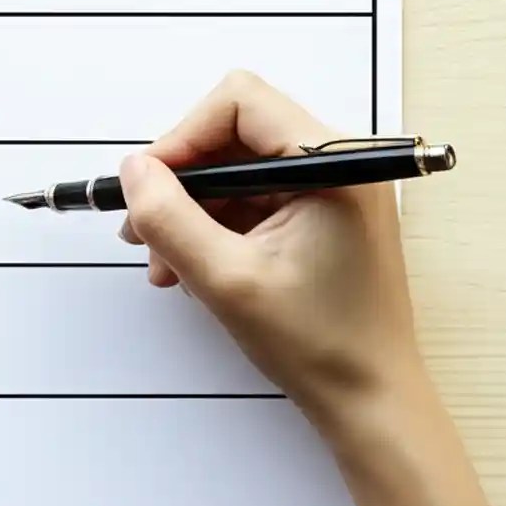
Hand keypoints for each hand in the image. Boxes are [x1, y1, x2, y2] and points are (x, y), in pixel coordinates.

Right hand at [118, 71, 488, 505]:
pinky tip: (192, 269)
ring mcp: (330, 191)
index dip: (183, 136)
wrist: (372, 402)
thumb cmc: (319, 345)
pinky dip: (214, 227)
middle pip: (233, 134)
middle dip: (180, 181)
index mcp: (333, 165)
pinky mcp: (320, 217)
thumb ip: (170, 218)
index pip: (240, 103)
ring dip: (190, 210)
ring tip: (166, 265)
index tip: (149, 186)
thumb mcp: (226, 280)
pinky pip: (251, 199)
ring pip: (235, 170)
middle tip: (144, 232)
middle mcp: (337, 165)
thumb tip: (133, 170)